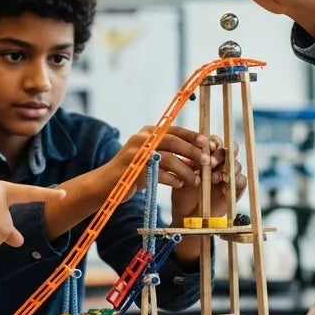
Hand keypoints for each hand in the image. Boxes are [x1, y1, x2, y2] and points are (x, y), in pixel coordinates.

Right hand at [100, 125, 214, 196]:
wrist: (107, 184)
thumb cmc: (133, 171)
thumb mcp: (150, 156)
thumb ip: (169, 151)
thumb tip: (198, 154)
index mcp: (147, 132)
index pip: (174, 129)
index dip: (192, 136)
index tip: (207, 143)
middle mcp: (141, 139)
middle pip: (173, 141)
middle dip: (192, 151)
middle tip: (207, 162)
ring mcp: (136, 154)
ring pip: (169, 159)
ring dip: (185, 170)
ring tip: (195, 180)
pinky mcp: (134, 170)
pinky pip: (160, 174)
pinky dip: (173, 180)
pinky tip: (180, 184)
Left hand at [170, 136, 245, 223]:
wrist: (186, 214)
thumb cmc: (183, 193)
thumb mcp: (183, 176)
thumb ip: (190, 163)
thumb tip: (195, 150)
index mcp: (208, 156)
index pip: (216, 142)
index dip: (214, 142)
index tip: (207, 147)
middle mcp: (221, 164)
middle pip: (231, 149)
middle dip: (222, 153)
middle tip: (211, 162)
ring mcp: (229, 176)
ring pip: (237, 164)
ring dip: (227, 168)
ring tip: (213, 178)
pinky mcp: (236, 189)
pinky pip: (242, 180)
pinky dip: (235, 181)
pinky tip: (223, 187)